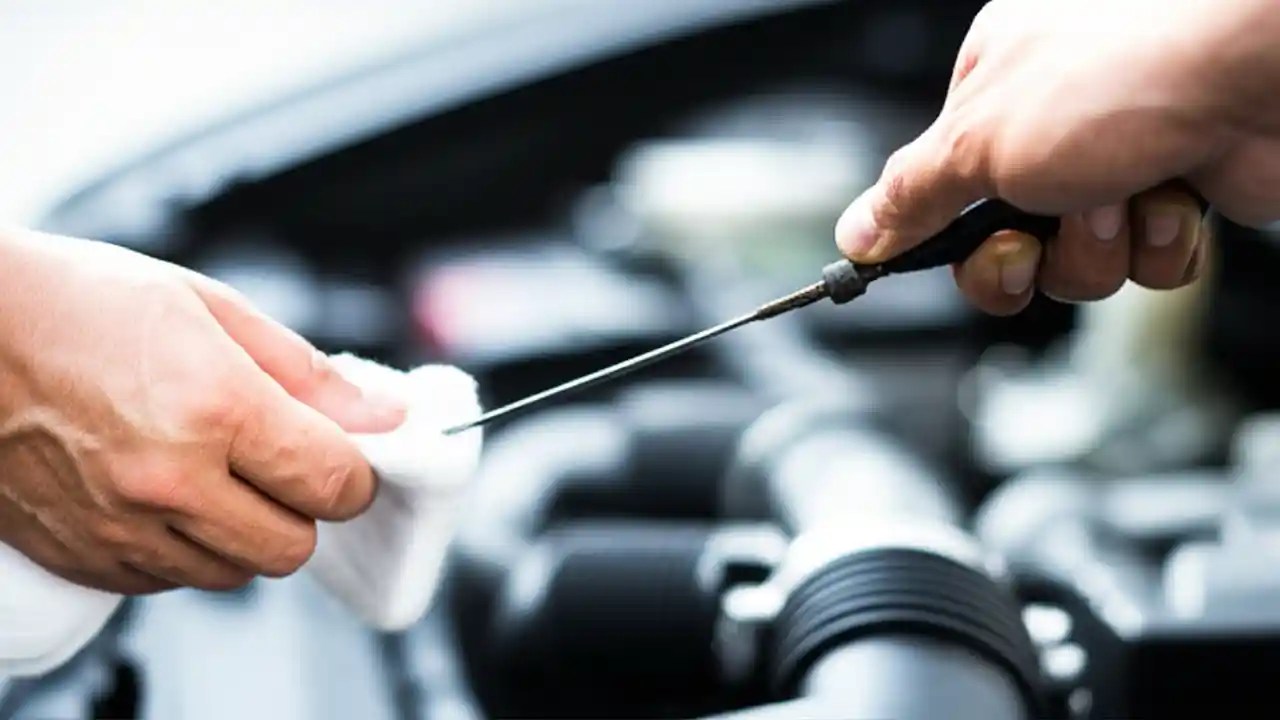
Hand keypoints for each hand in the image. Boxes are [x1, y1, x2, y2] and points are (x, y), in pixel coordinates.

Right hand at [0, 227, 405, 593]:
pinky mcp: (83, 557)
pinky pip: (170, 582)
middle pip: (293, 545)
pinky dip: (187, 549)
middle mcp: (168, 479)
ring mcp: (120, 526)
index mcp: (213, 407)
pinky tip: (166, 494)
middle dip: (304, 506)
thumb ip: (305, 371)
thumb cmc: (76, 305)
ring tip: (215, 472)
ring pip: (235, 572)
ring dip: (246, 531)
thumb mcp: (208, 306)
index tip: (346, 453)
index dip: (355, 470)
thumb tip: (383, 415)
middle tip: (282, 462)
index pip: (334, 482)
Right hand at [834, 0, 1279, 313]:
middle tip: (1035, 233)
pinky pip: (1148, 264)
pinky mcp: (1184, 193)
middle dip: (1027, 254)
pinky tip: (1174, 195)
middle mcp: (1058, 123)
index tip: (938, 256)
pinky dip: (1159, 244)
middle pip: (1008, 242)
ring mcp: (1125, 158)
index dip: (944, 237)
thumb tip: (857, 231)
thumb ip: (911, 194)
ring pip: (1080, 261)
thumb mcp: (979, 140)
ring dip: (1099, 245)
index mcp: (996, 90)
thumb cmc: (1129, 67)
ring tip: (1123, 190)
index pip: (942, 192)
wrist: (1265, 67)